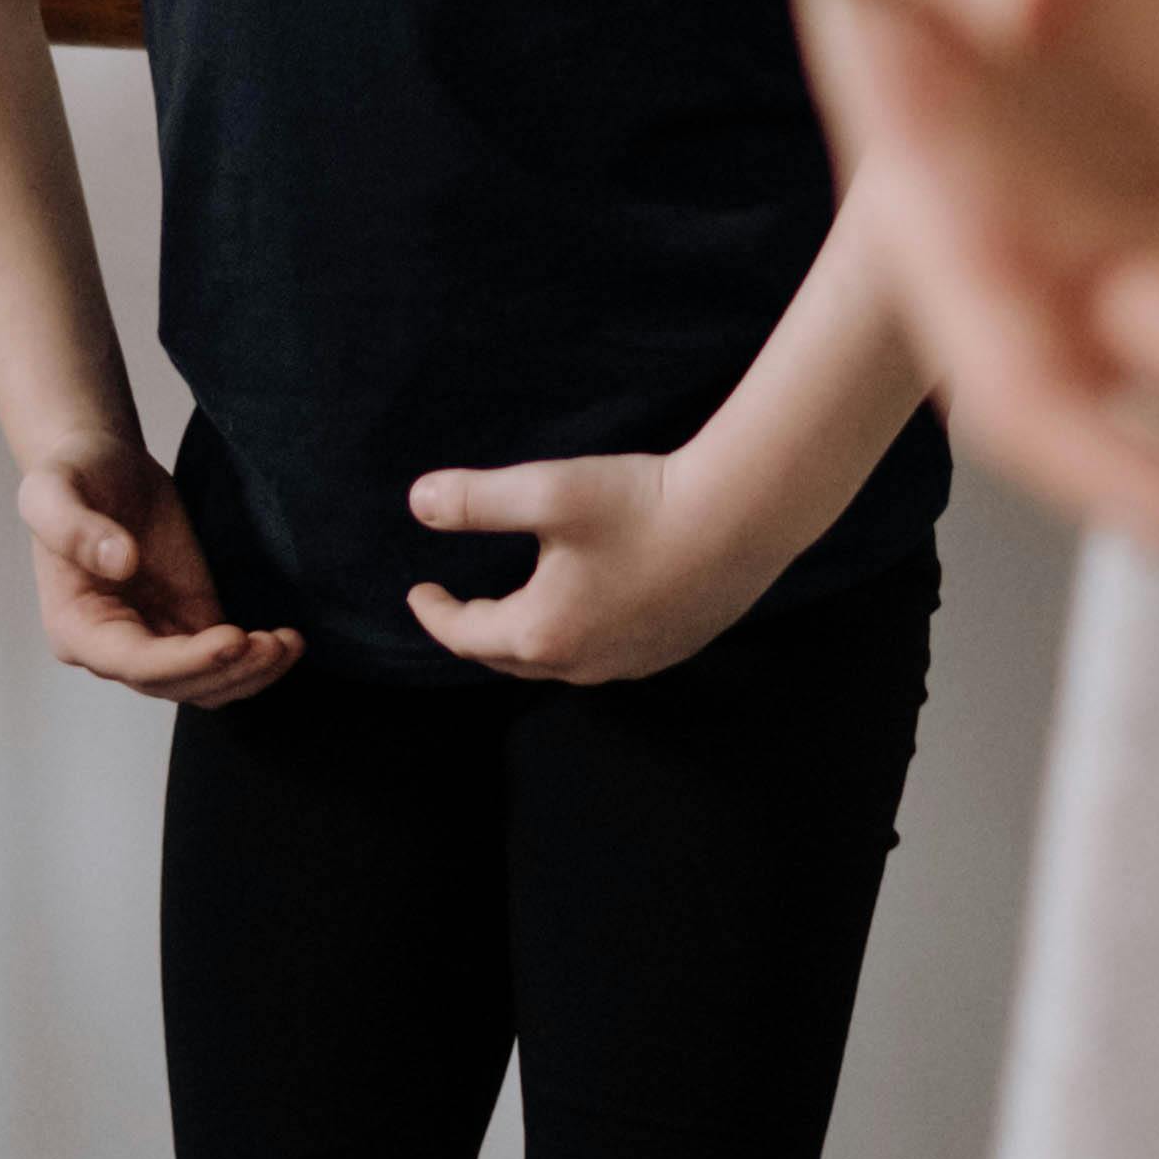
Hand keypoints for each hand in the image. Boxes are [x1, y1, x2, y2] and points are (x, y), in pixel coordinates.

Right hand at [17, 438, 297, 706]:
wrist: (105, 463)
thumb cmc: (73, 477)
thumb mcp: (52, 491)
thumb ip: (74, 527)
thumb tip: (120, 561)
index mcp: (75, 627)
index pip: (132, 663)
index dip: (184, 660)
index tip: (231, 638)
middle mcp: (114, 648)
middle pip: (174, 684)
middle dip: (226, 670)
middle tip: (272, 642)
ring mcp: (155, 641)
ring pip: (205, 685)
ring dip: (249, 674)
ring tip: (288, 643)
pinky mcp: (189, 624)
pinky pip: (224, 661)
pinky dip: (256, 661)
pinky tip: (287, 642)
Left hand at [400, 452, 782, 684]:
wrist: (741, 517)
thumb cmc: (641, 503)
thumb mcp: (548, 493)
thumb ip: (477, 499)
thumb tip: (417, 502)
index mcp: (543, 632)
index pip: (465, 636)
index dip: (435, 613)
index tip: (418, 592)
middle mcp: (584, 664)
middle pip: (508, 660)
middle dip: (475, 633)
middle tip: (457, 606)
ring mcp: (630, 664)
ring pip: (557, 664)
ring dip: (526, 641)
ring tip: (514, 611)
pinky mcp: (667, 651)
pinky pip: (602, 658)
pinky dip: (573, 641)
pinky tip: (583, 612)